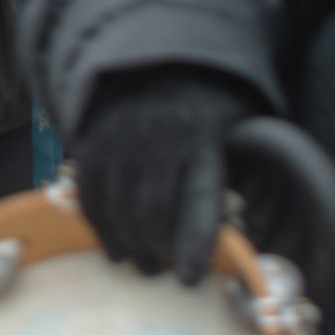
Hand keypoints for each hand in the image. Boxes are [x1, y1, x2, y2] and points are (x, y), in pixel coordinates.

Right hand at [71, 69, 260, 285]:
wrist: (163, 55)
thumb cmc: (212, 104)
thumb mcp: (240, 126)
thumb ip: (238, 170)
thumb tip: (244, 233)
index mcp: (204, 135)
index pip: (199, 196)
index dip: (195, 240)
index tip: (190, 278)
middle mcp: (158, 136)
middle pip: (153, 209)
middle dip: (158, 250)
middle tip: (162, 271)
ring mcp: (120, 135)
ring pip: (119, 205)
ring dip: (128, 244)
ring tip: (139, 263)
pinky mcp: (93, 138)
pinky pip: (90, 191)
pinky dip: (98, 225)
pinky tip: (113, 246)